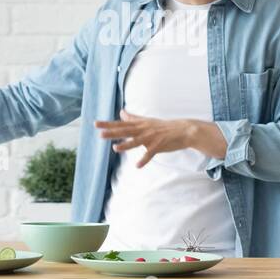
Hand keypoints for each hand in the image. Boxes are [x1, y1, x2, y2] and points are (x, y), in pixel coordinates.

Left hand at [94, 110, 224, 167]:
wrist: (184, 130)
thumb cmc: (164, 126)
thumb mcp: (147, 121)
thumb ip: (133, 118)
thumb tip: (121, 112)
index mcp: (140, 125)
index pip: (121, 124)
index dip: (108, 124)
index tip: (95, 124)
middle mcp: (144, 130)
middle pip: (125, 131)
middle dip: (113, 132)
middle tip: (99, 133)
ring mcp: (151, 138)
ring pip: (136, 141)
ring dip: (126, 145)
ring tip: (115, 148)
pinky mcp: (159, 145)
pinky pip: (150, 153)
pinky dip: (144, 159)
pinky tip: (137, 165)